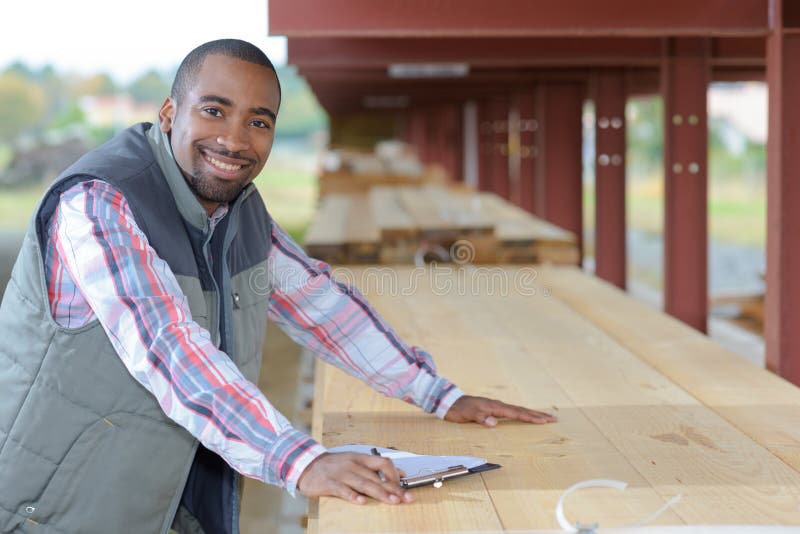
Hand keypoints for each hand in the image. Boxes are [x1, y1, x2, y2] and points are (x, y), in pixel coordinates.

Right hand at [296, 452, 413, 504]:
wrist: (308, 464)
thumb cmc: (335, 465)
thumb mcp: (356, 461)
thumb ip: (376, 467)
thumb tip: (399, 473)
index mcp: (361, 458)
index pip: (383, 463)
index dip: (395, 475)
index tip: (404, 486)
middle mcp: (353, 464)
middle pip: (376, 477)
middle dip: (393, 488)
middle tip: (406, 498)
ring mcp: (341, 473)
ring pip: (363, 483)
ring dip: (379, 493)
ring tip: (391, 501)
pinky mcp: (330, 483)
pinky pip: (343, 490)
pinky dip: (352, 496)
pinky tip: (361, 502)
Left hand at [444, 395, 556, 426]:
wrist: (449, 402)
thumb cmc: (459, 409)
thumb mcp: (467, 414)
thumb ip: (480, 418)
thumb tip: (494, 423)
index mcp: (494, 407)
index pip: (516, 413)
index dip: (530, 417)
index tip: (544, 421)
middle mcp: (498, 405)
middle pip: (521, 410)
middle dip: (537, 415)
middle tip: (553, 418)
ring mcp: (496, 407)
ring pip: (518, 410)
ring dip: (532, 414)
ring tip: (545, 417)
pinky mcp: (493, 409)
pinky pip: (512, 412)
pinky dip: (522, 414)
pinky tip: (525, 416)